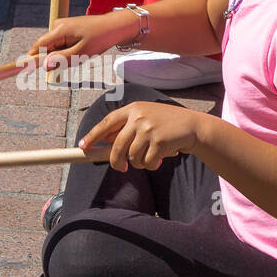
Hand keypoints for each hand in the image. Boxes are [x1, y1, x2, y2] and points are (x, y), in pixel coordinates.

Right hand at [24, 13, 132, 70]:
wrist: (114, 26)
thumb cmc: (100, 39)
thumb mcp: (81, 53)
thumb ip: (62, 59)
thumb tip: (44, 65)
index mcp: (59, 30)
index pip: (39, 45)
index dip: (30, 57)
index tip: (23, 69)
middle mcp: (58, 25)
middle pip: (46, 47)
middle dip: (54, 58)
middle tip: (73, 61)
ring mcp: (62, 26)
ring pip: (54, 47)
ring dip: (63, 55)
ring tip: (82, 53)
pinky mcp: (67, 28)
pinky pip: (61, 43)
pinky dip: (67, 51)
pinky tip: (82, 49)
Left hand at [78, 102, 206, 171]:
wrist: (193, 126)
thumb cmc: (166, 124)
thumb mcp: (145, 119)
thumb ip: (127, 128)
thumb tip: (104, 142)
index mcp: (133, 109)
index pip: (107, 122)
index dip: (93, 135)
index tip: (83, 146)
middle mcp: (139, 117)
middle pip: (117, 146)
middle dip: (116, 161)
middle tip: (120, 168)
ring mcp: (149, 129)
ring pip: (132, 157)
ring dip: (140, 162)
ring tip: (151, 156)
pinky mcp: (159, 141)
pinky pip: (147, 162)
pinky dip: (152, 164)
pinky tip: (160, 158)